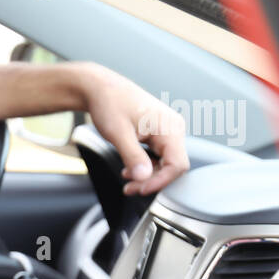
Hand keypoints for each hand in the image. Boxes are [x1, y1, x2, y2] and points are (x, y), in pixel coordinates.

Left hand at [77, 63, 189, 196]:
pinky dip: (145, 166)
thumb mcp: (119, 134)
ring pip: (165, 163)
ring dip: (147, 175)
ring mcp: (167, 130)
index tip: (139, 189)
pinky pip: (158, 156)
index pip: (177, 165)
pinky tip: (129, 169)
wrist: (100, 89)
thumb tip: (144, 177)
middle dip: (151, 180)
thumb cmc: (110, 104)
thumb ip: (133, 157)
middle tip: (129, 188)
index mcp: (170, 127)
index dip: (160, 181)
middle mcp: (173, 128)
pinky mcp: (158, 133)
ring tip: (126, 178)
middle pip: (172, 166)